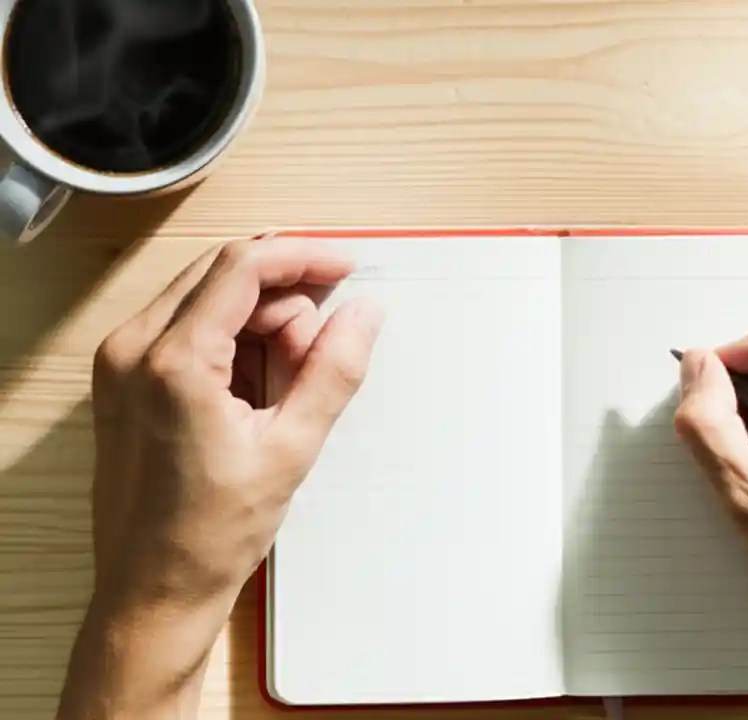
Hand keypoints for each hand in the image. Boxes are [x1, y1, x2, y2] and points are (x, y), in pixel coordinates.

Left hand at [59, 237, 383, 719]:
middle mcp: (132, 349)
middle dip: (285, 294)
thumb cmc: (209, 535)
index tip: (346, 265)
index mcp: (172, 362)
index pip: (243, 268)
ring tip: (291, 383)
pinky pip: (187, 327)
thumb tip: (364, 315)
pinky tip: (260, 387)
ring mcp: (121, 363)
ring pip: (207, 297)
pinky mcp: (123, 379)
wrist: (153, 589)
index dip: (303, 257)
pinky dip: (233, 340)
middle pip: (223, 274)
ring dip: (261, 319)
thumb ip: (334, 371)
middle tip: (326, 343)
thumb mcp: (291, 449)